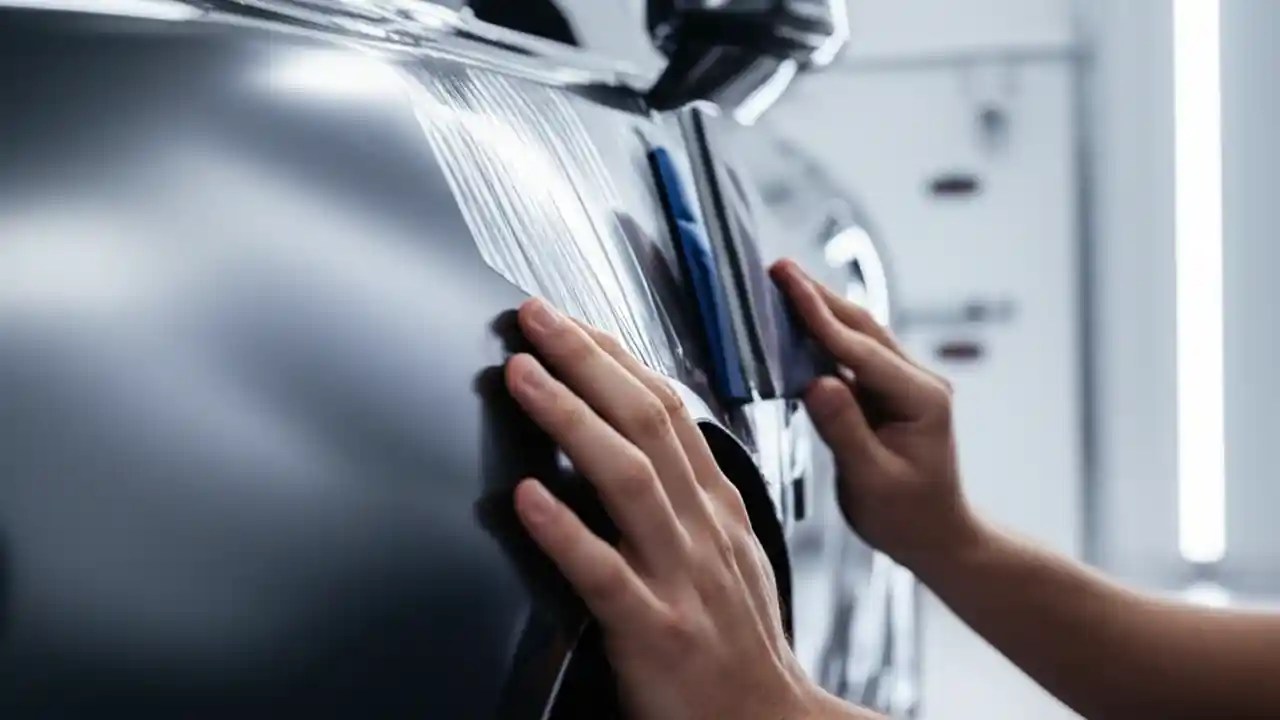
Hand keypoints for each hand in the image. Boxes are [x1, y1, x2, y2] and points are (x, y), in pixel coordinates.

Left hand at [506, 298, 868, 719]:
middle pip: (646, 423)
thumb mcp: (732, 550)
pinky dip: (566, 531)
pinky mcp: (653, 631)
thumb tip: (650, 435)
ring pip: (627, 480)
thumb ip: (692, 493)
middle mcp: (700, 529)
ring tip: (523, 376)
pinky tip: (527, 498)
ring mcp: (680, 577)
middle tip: (536, 317)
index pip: (668, 409)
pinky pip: (605, 574)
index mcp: (716, 506)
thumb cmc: (739, 640)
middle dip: (588, 361)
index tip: (574, 321)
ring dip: (571, 418)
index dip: (617, 358)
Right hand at [771, 260, 980, 567]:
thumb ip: (844, 430)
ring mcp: (904, 385)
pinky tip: (797, 325)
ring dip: (820, 310)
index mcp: (921, 398)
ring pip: (857, 336)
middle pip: (861, 328)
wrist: (937, 537)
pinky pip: (851, 357)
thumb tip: (813, 383)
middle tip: (778, 268)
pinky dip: (823, 338)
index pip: (860, 349)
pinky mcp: (886, 394)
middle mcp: (918, 382)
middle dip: (818, 296)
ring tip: (782, 284)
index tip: (787, 283)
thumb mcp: (873, 481)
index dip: (819, 316)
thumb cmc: (908, 517)